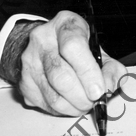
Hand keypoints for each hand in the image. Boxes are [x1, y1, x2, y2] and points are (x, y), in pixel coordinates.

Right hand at [10, 11, 126, 115]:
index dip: (88, 71)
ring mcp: (29, 63)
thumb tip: (111, 86)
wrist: (43, 45)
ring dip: (74, 106)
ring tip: (86, 104)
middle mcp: (42, 41)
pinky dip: (63, 110)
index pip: (73, 47)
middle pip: (61, 76)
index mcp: (64, 24)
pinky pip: (45, 105)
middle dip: (82, 95)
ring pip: (53, 96)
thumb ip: (110, 66)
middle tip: (95, 101)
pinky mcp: (24, 83)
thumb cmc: (75, 46)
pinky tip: (72, 104)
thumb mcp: (96, 47)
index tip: (99, 90)